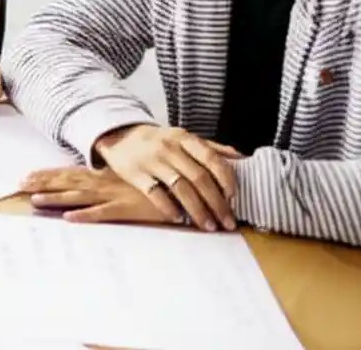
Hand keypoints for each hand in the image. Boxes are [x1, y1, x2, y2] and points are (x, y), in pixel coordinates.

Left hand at [21, 167, 186, 224]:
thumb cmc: (159, 184)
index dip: (48, 175)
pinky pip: (103, 214)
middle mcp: (106, 184)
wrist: (186, 186)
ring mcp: (115, 195)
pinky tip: (70, 218)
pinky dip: (86, 216)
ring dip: (57, 199)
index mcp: (105, 177)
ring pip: (80, 197)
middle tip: (19, 184)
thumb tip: (98, 182)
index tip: (27, 175)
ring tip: (34, 201)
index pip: (71, 173)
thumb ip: (116, 181)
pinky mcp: (127, 209)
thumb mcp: (132, 179)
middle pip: (68, 182)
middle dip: (43, 183)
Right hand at [93, 124, 243, 231]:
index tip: (234, 197)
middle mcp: (169, 148)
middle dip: (216, 203)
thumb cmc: (157, 140)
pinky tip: (179, 218)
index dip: (226, 179)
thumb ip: (210, 147)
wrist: (119, 135)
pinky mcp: (135, 174)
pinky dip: (169, 208)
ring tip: (209, 226)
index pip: (211, 158)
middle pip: (199, 178)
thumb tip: (241, 158)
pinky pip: (155, 194)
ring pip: (180, 188)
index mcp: (184, 138)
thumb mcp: (183, 137)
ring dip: (198, 210)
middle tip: (227, 222)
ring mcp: (151, 161)